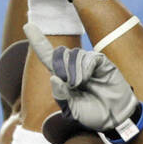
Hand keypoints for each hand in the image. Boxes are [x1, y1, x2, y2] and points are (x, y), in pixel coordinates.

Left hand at [24, 23, 142, 138]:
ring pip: (73, 55)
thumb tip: (53, 77)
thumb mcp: (71, 111)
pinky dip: (85, 69)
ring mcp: (88, 63)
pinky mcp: (101, 62)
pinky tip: (88, 79)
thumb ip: (61, 96)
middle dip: (61, 68)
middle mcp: (73, 67)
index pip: (47, 56)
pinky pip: (89, 57)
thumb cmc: (92, 115)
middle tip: (71, 85)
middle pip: (59, 53)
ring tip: (81, 85)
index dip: (38, 40)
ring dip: (74, 72)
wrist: (114, 118)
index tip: (27, 25)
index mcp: (63, 77)